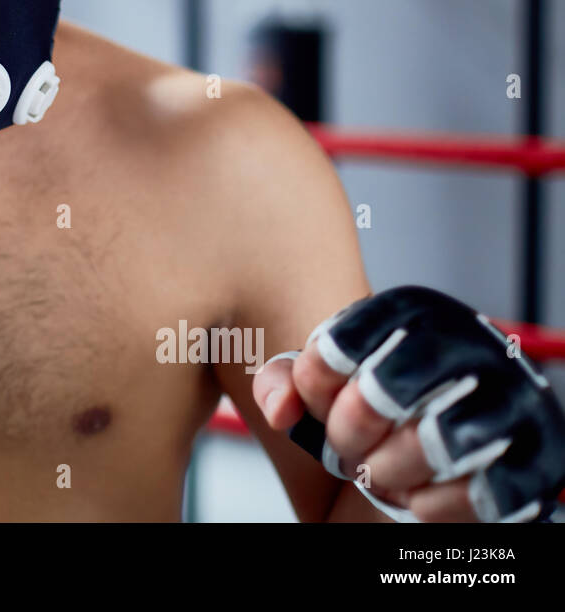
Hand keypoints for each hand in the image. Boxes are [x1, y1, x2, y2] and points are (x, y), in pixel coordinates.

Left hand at [254, 286, 564, 521]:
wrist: (431, 474)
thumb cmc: (374, 422)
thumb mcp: (321, 392)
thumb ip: (283, 381)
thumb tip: (280, 408)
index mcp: (418, 313)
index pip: (344, 339)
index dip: (316, 383)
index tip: (315, 405)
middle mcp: (475, 345)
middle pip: (384, 389)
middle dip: (350, 432)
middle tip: (345, 450)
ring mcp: (516, 403)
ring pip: (435, 441)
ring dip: (389, 471)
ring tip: (381, 473)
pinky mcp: (539, 463)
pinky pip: (475, 493)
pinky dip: (429, 506)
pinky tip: (418, 498)